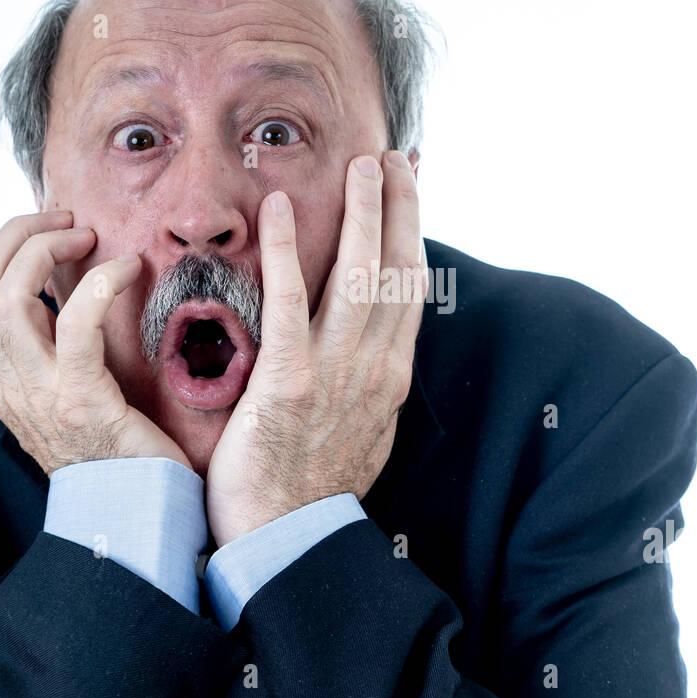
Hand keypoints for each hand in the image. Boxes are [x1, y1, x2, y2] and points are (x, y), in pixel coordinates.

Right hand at [0, 211, 191, 475]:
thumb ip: (60, 353)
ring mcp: (40, 396)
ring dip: (45, 249)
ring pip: (6, 298)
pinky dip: (99, 283)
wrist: (142, 518)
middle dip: (17, 237)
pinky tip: (128, 270)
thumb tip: (65, 295)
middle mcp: (10, 388)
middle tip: (68, 222)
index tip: (49, 233)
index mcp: (6, 383)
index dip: (0, 252)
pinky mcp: (84, 402)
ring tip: (88, 237)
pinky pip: (76, 324)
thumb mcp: (75, 397)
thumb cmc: (124, 454)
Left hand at [205, 151, 424, 546]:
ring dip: (364, 214)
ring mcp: (337, 372)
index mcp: (390, 376)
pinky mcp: (290, 381)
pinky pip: (292, 302)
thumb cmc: (311, 488)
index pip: (411, 289)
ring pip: (361, 276)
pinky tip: (283, 208)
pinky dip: (292, 250)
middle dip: (399, 208)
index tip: (411, 188)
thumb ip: (365, 384)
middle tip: (393, 156)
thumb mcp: (359, 433)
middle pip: (397, 271)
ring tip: (361, 163)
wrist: (286, 540)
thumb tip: (370, 354)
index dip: (413, 233)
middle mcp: (376, 367)